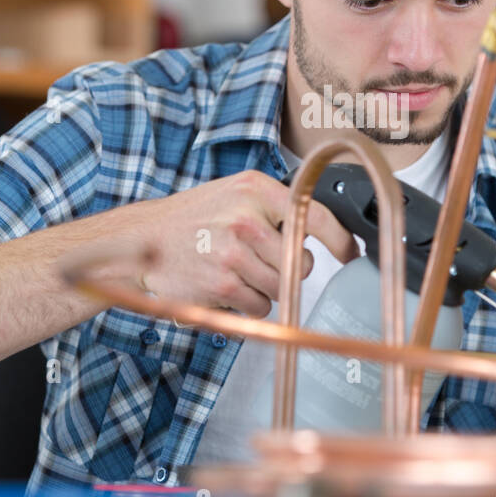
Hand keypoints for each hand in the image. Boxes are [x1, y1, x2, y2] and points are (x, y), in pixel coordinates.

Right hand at [128, 170, 357, 316]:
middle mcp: (246, 218)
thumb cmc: (195, 217)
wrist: (144, 239)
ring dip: (266, 287)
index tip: (351, 254)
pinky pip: (259, 307)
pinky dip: (248, 303)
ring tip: (237, 270)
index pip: (315, 215)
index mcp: (255, 190)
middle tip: (260, 260)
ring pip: (281, 288)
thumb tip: (325, 229)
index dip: (341, 240)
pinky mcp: (221, 285)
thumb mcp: (236, 194)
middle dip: (288, 269)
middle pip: (301, 263)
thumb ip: (275, 207)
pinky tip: (226, 285)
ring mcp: (233, 253)